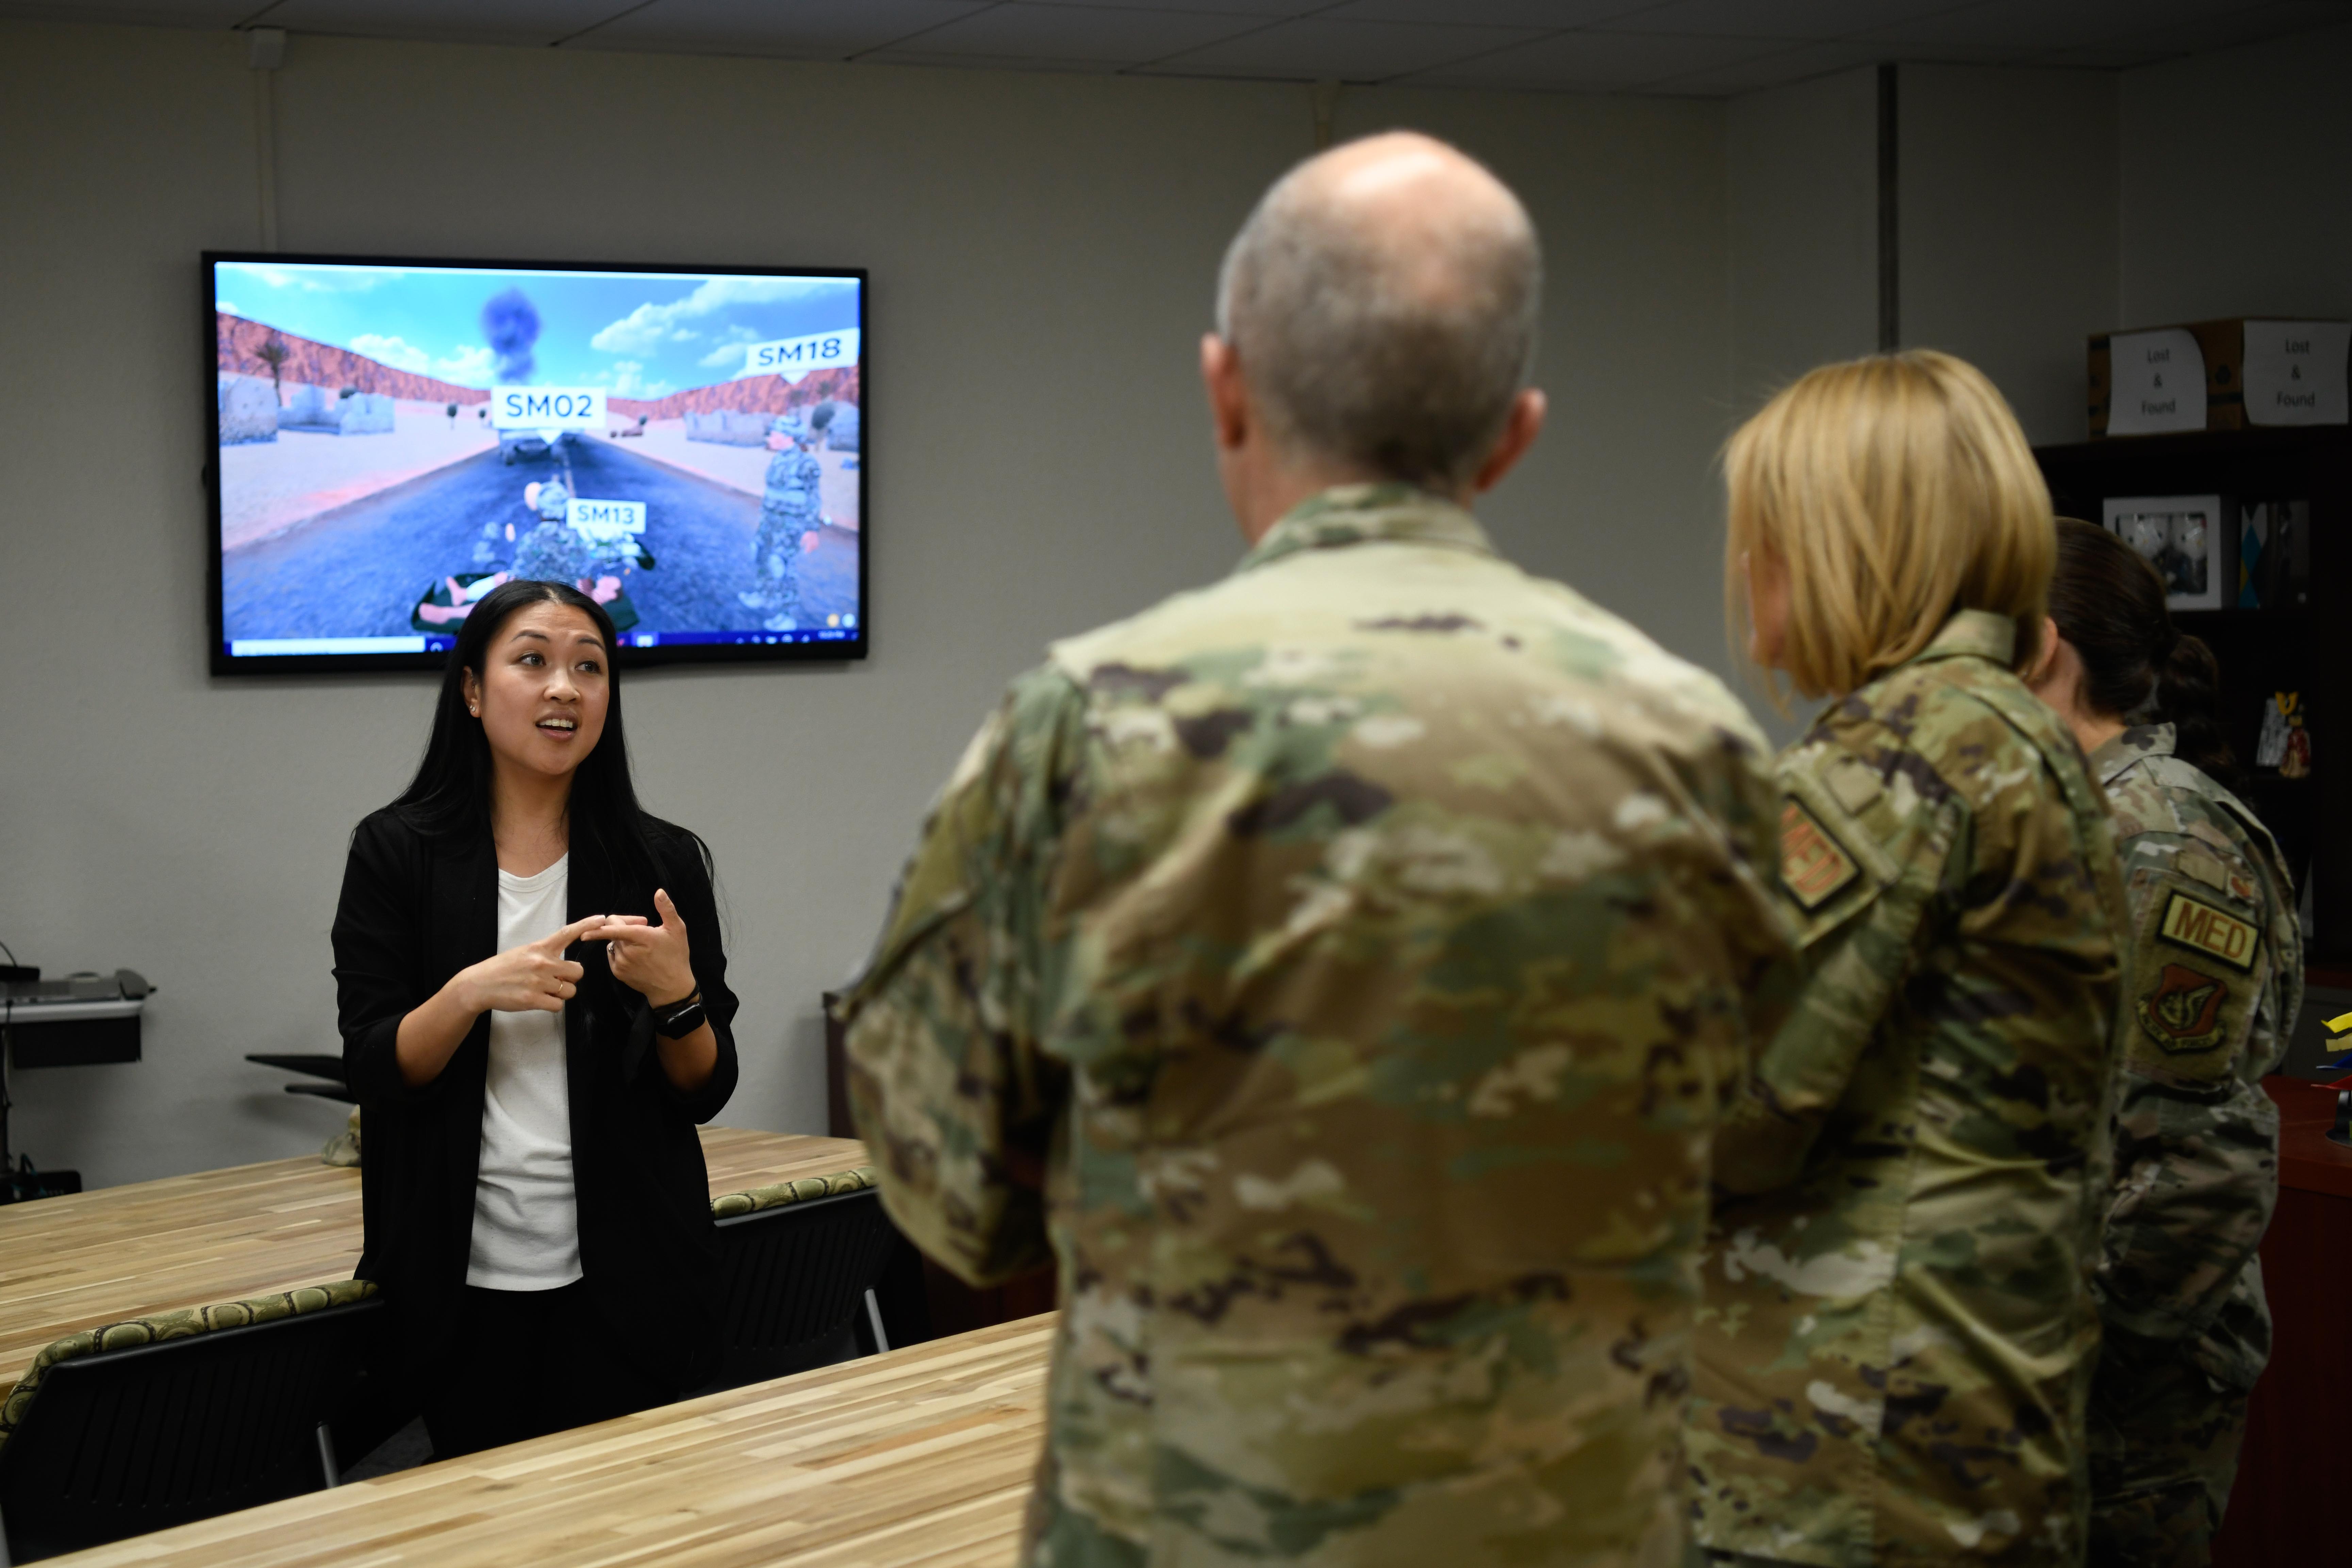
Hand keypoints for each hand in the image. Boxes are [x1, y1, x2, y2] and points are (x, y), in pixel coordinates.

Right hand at [454, 915, 608, 1014]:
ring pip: (570, 991)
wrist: (479, 985)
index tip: (602, 918)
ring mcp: (538, 981)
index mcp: (539, 948)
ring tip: (542, 990)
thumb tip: (565, 965)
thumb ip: (545, 954)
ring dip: (560, 993)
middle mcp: (542, 962)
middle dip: (569, 978)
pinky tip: (538, 1000)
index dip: (586, 925)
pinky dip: (552, 1005)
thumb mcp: (524, 952)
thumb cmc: (503, 969)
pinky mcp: (533, 1000)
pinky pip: (558, 1005)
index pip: (567, 933)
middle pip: (578, 972)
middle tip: (554, 980)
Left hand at [596, 889, 695, 1008]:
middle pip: (613, 930)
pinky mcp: (618, 972)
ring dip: (622, 939)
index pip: (612, 927)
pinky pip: (613, 955)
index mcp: (640, 937)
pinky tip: (636, 954)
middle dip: (624, 924)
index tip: (586, 928)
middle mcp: (627, 950)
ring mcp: (621, 963)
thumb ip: (666, 909)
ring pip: (613, 943)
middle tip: (643, 925)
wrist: (672, 988)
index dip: (599, 926)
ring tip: (641, 942)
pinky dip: (620, 951)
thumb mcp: (677, 930)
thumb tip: (659, 892)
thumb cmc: (676, 956)